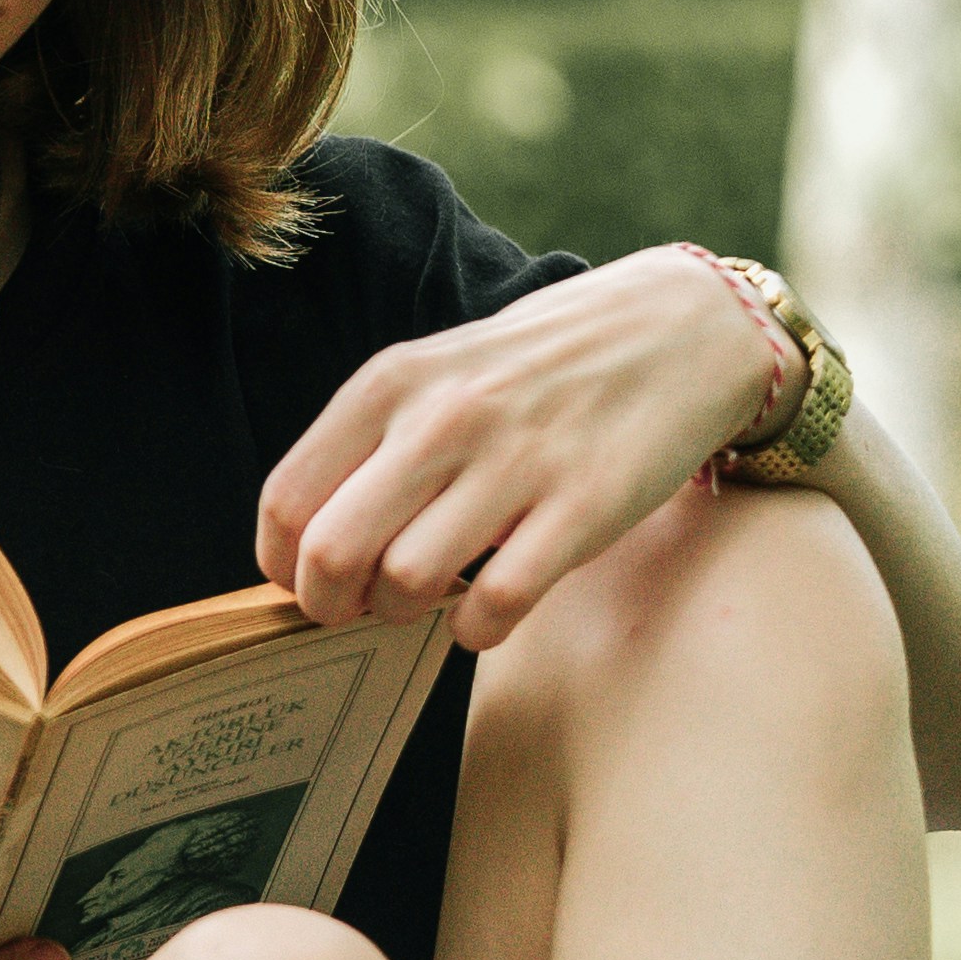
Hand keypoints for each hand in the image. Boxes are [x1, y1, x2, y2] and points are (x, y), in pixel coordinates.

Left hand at [257, 244, 792, 646]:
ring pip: (408, 581)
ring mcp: (516, 461)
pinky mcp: (585, 506)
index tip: (313, 582)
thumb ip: (369, 446)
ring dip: (409, 613)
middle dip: (334, 604)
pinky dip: (479, 628)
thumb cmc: (537, 370)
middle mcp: (444, 418)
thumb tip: (307, 549)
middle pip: (333, 551)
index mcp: (391, 384)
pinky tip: (490, 605)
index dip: (286, 568)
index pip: (288, 501)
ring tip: (434, 596)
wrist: (674, 331)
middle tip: (364, 607)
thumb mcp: (436, 376)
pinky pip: (496, 604)